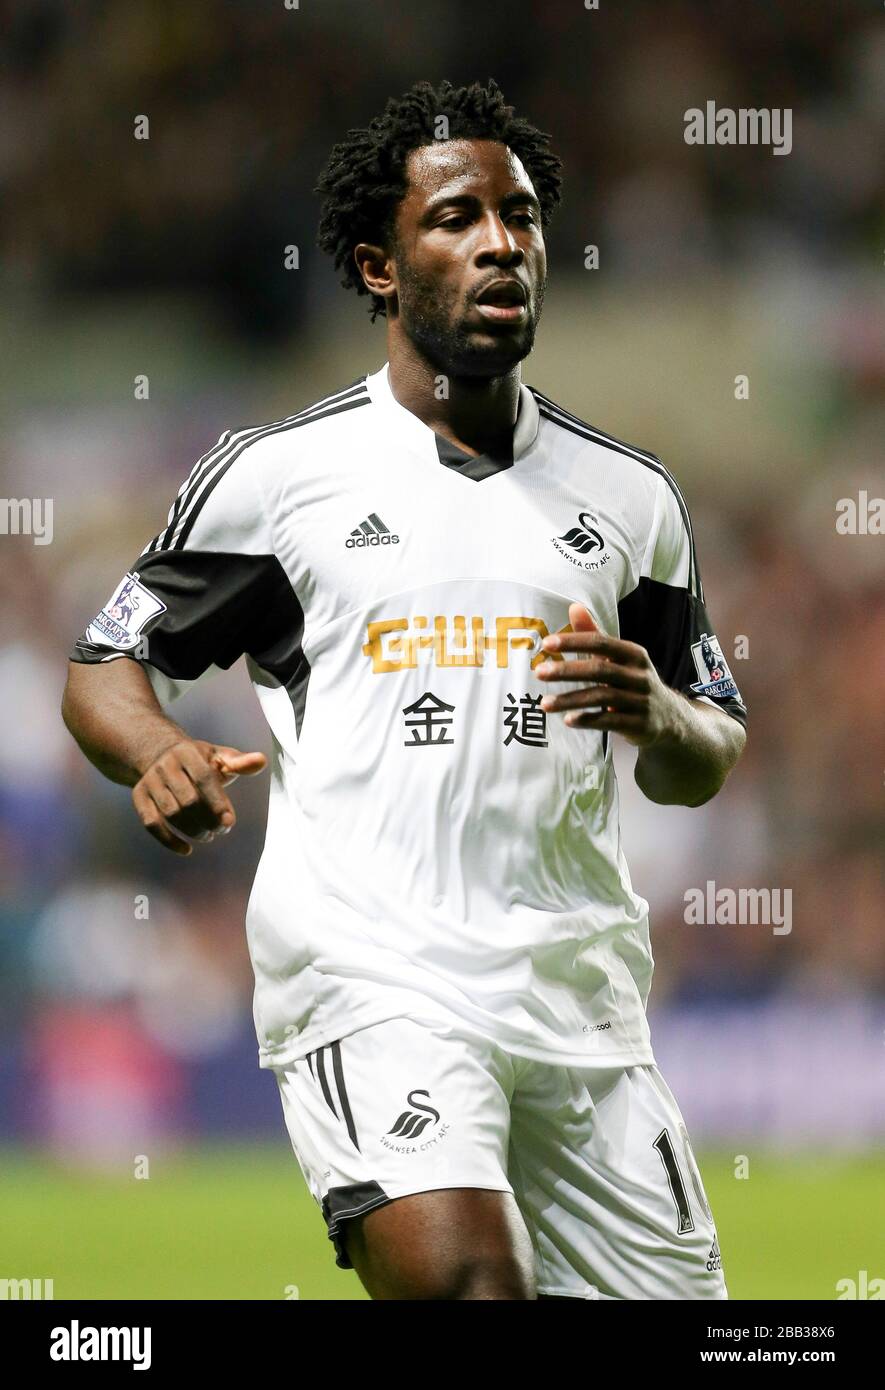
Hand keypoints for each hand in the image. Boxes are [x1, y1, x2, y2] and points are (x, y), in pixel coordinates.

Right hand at [131, 739, 267, 854]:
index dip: (218, 803)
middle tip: (221, 830)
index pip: (204, 779)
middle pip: (187, 800)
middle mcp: (165, 766)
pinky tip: (186, 850)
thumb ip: (239, 763)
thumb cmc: (199, 761)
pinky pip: (151, 824)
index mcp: (187, 752)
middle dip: (207, 820)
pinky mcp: (139, 797)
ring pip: (170, 813)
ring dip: (192, 830)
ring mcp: (149, 781)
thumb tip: (262, 761)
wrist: (159, 754)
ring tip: (208, 836)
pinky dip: (168, 841)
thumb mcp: (218, 757)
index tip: (229, 823)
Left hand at [534, 603, 677, 747]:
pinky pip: (610, 721)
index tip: (546, 644)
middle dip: (567, 670)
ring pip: (602, 697)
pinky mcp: (639, 724)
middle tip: (539, 673)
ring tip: (544, 703)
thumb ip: (595, 635)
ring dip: (571, 700)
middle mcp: (640, 675)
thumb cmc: (634, 681)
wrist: (669, 718)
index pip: (601, 642)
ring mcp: (641, 701)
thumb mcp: (620, 658)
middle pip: (600, 669)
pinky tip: (567, 720)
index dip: (574, 642)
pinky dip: (588, 720)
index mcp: (633, 654)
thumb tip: (574, 607)